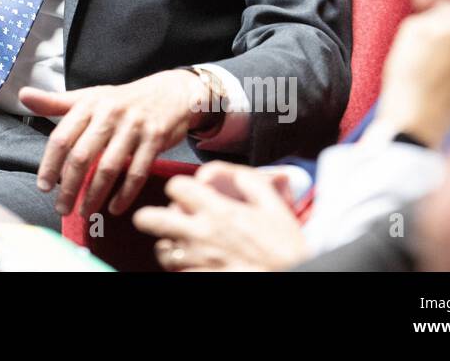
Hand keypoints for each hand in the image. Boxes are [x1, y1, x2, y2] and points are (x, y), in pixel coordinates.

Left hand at [20, 69, 211, 217]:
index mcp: (89, 104)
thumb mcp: (90, 97)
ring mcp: (134, 127)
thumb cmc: (123, 100)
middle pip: (82, 156)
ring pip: (108, 167)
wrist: (171, 93)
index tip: (43, 186)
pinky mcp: (155, 139)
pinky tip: (114, 209)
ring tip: (84, 211)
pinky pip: (137, 172)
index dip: (50, 164)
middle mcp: (110, 114)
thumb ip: (56, 102)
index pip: (62, 138)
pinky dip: (124, 195)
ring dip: (94, 195)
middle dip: (69, 187)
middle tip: (62, 208)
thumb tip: (23, 95)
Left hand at [132, 161, 307, 270]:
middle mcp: (202, 235)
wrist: (300, 277)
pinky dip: (181, 268)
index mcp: (219, 211)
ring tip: (180, 245)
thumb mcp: (275, 206)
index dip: (178, 188)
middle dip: (149, 217)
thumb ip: (248, 181)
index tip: (186, 195)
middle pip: (151, 219)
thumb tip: (224, 170)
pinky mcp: (200, 279)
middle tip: (158, 219)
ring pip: (161, 251)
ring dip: (168, 246)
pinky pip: (176, 273)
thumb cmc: (287, 248)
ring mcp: (198, 260)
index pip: (176, 187)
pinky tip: (192, 265)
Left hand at [373, 0, 449, 145]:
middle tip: (436, 56)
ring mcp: (442, 27)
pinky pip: (413, 24)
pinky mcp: (417, 26)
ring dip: (428, 31)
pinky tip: (412, 62)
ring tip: (424, 63)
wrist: (417, 120)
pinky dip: (410, 39)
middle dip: (445, 23)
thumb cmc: (445, 108)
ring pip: (432, 15)